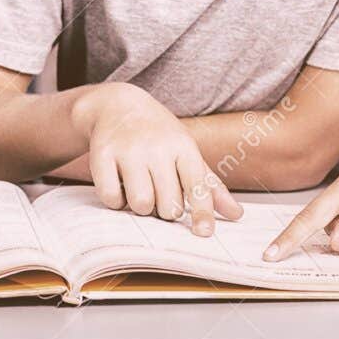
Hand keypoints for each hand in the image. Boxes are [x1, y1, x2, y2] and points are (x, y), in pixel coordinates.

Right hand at [81, 84, 241, 235]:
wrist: (117, 105)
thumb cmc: (159, 135)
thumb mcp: (187, 152)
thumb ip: (209, 185)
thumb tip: (237, 215)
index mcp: (183, 146)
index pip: (197, 185)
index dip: (203, 212)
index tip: (204, 233)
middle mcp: (157, 147)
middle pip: (168, 205)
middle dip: (166, 210)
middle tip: (160, 195)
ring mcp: (128, 151)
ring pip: (141, 204)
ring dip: (141, 207)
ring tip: (140, 191)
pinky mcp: (102, 156)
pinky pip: (111, 198)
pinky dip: (116, 201)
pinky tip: (120, 186)